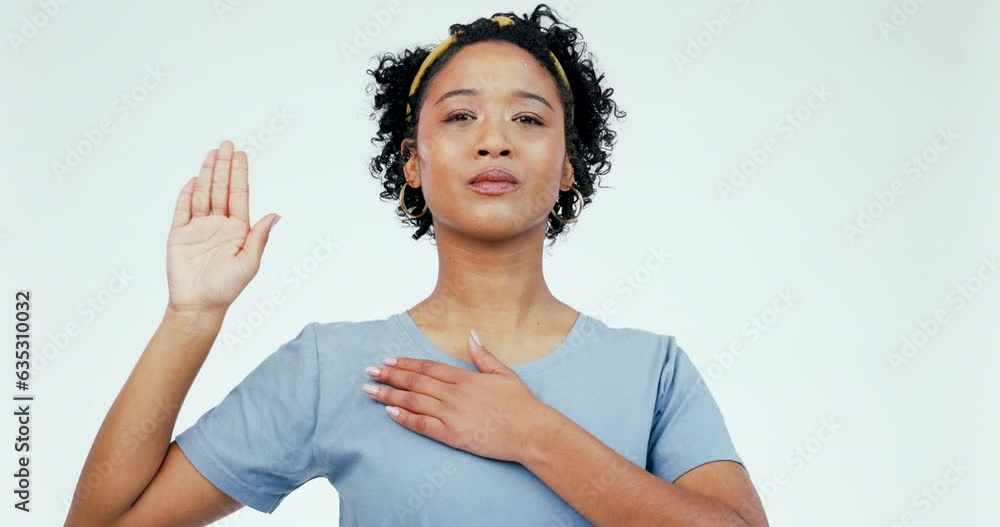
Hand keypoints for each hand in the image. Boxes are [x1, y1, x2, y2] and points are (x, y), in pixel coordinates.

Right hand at [166, 140, 279, 314]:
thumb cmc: (227, 288)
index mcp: (238, 230)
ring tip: (212, 154)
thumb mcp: (250, 263)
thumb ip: (259, 237)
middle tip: (226, 144)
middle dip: (224, 166)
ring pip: (203, 195)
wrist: (198, 305)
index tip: (241, 155)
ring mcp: (198, 228)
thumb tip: (276, 215)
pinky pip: (182, 210)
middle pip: (221, 189)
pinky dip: (187, 194)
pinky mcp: (179, 235)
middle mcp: (219, 225)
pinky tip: (193, 179)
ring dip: (207, 174)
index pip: (239, 195)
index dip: (239, 174)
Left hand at [362, 331, 564, 463]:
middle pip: (415, 382)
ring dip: (389, 395)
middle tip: (369, 371)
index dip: (405, 363)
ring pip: (413, 402)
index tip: (387, 360)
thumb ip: (483, 355)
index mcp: (465, 378)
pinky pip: (422, 425)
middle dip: (389, 375)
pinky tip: (389, 412)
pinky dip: (404, 418)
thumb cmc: (520, 404)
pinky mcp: (453, 435)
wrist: (531, 432)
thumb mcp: (503, 373)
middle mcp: (454, 394)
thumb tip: (471, 334)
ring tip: (369, 391)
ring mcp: (452, 415)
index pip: (427, 367)